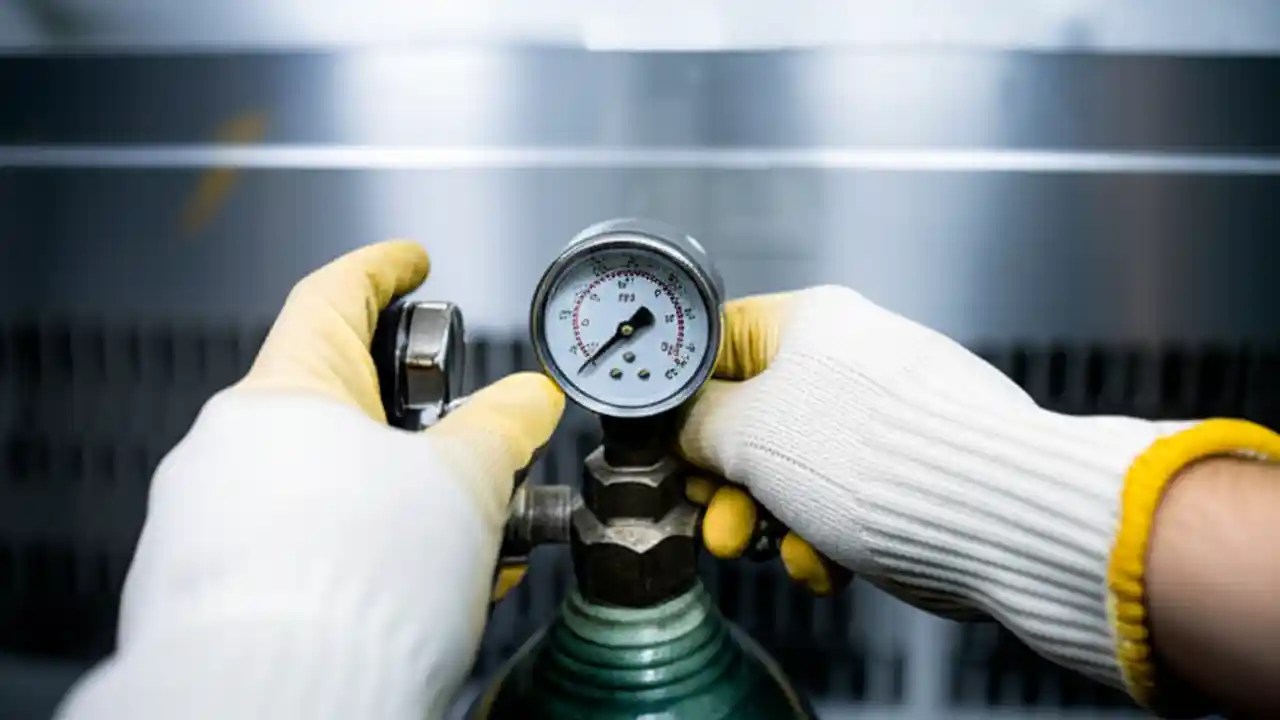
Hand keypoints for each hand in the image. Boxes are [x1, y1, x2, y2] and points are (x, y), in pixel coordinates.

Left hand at [58, 241, 563, 719]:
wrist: (283, 700)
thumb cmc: (357, 589)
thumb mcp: (465, 483)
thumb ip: (504, 426)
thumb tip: (530, 400)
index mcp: (287, 392)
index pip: (333, 294)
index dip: (382, 269)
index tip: (409, 262)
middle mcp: (232, 446)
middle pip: (334, 400)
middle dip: (407, 419)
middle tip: (460, 441)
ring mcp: (212, 517)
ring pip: (321, 480)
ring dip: (390, 496)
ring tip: (453, 538)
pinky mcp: (214, 584)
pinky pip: (299, 540)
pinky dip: (358, 546)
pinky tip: (409, 581)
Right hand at [677, 285, 1278, 708]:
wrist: (996, 515)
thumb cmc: (877, 457)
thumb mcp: (750, 434)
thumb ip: (697, 425)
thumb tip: (681, 427)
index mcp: (809, 323)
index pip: (717, 342)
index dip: (681, 398)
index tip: (661, 445)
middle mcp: (847, 361)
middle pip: (751, 418)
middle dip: (725, 480)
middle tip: (711, 516)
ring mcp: (881, 416)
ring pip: (792, 469)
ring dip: (770, 518)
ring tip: (776, 550)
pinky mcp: (908, 469)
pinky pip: (839, 499)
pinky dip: (821, 535)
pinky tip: (825, 564)